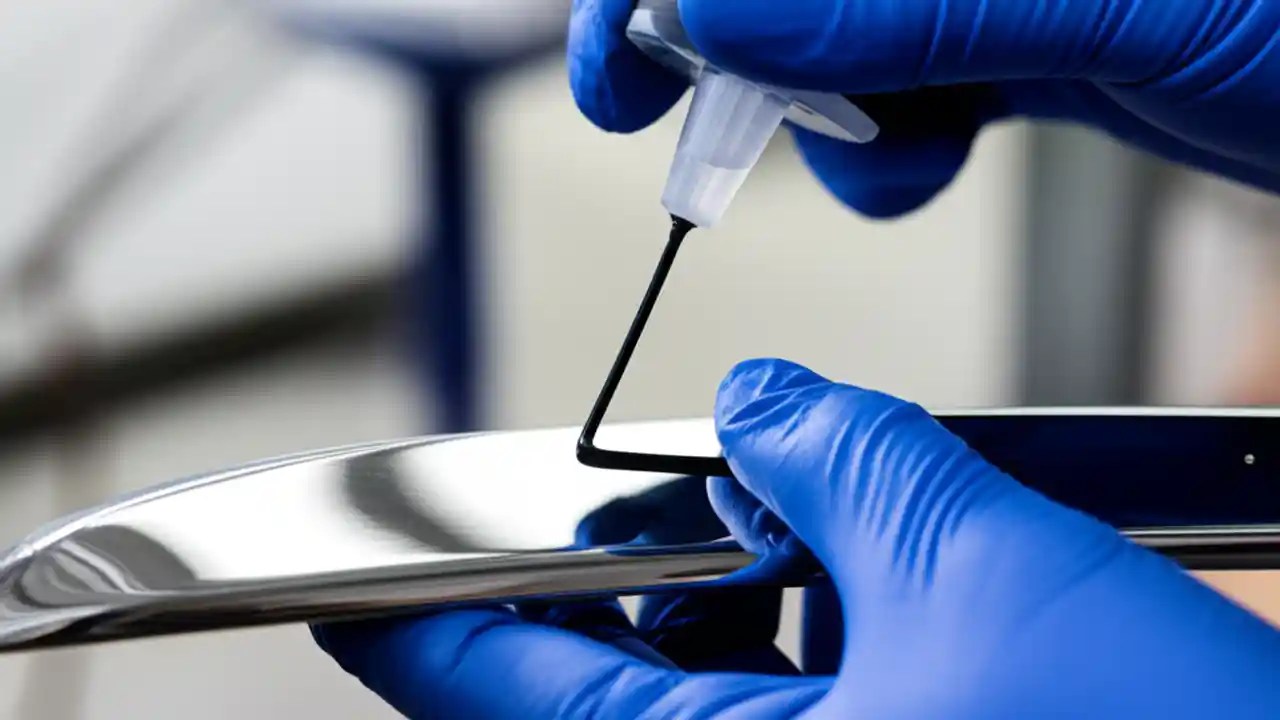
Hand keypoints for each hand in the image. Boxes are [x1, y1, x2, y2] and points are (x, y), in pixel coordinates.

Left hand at [313, 358, 1279, 717]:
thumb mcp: (976, 568)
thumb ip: (846, 458)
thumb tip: (768, 406)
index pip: (495, 691)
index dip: (416, 618)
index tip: (362, 572)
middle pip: (600, 687)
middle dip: (632, 570)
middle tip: (669, 494)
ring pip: (705, 692)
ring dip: (737, 593)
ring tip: (794, 521)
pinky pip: (787, 707)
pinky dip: (805, 632)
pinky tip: (860, 579)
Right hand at [570, 0, 1279, 217]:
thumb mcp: (1125, 0)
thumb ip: (911, 0)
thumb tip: (715, 3)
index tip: (629, 42)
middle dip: (721, 30)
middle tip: (656, 98)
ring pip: (837, 26)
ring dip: (813, 103)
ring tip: (876, 153)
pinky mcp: (1036, 35)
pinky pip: (904, 78)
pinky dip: (878, 139)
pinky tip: (910, 162)